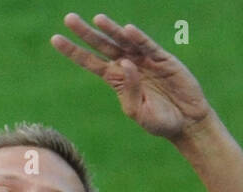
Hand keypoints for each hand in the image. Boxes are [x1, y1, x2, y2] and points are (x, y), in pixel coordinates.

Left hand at [52, 13, 213, 140]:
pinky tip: (127, 30)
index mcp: (116, 80)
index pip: (90, 62)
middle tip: (69, 18)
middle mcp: (127, 66)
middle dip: (86, 33)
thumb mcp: (137, 112)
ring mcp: (144, 60)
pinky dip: (138, 38)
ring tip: (97, 19)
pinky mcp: (162, 58)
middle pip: (102, 46)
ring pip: (123, 41)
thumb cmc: (159, 122)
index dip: (73, 51)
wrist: (186, 121)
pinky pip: (148, 46)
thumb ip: (129, 90)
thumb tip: (125, 63)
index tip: (55, 39)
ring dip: (110, 30)